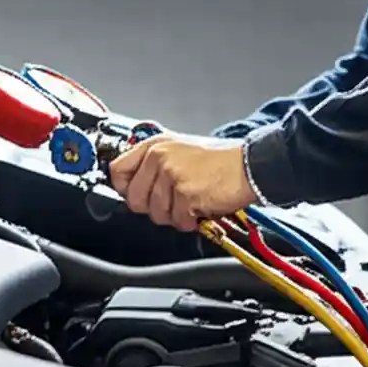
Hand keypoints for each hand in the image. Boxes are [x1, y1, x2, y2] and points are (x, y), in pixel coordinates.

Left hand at [108, 133, 258, 231]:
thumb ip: (155, 164)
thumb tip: (135, 185)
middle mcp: (160, 158)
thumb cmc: (221, 160)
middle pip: (134, 199)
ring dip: (175, 215)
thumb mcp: (181, 150)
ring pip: (156, 214)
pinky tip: (202, 207)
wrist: (249, 166)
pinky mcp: (185, 194)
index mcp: (155, 145)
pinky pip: (177, 221)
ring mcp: (171, 175)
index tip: (136, 195)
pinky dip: (190, 221)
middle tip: (173, 202)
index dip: (125, 189)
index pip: (117, 171)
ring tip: (192, 201)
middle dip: (153, 208)